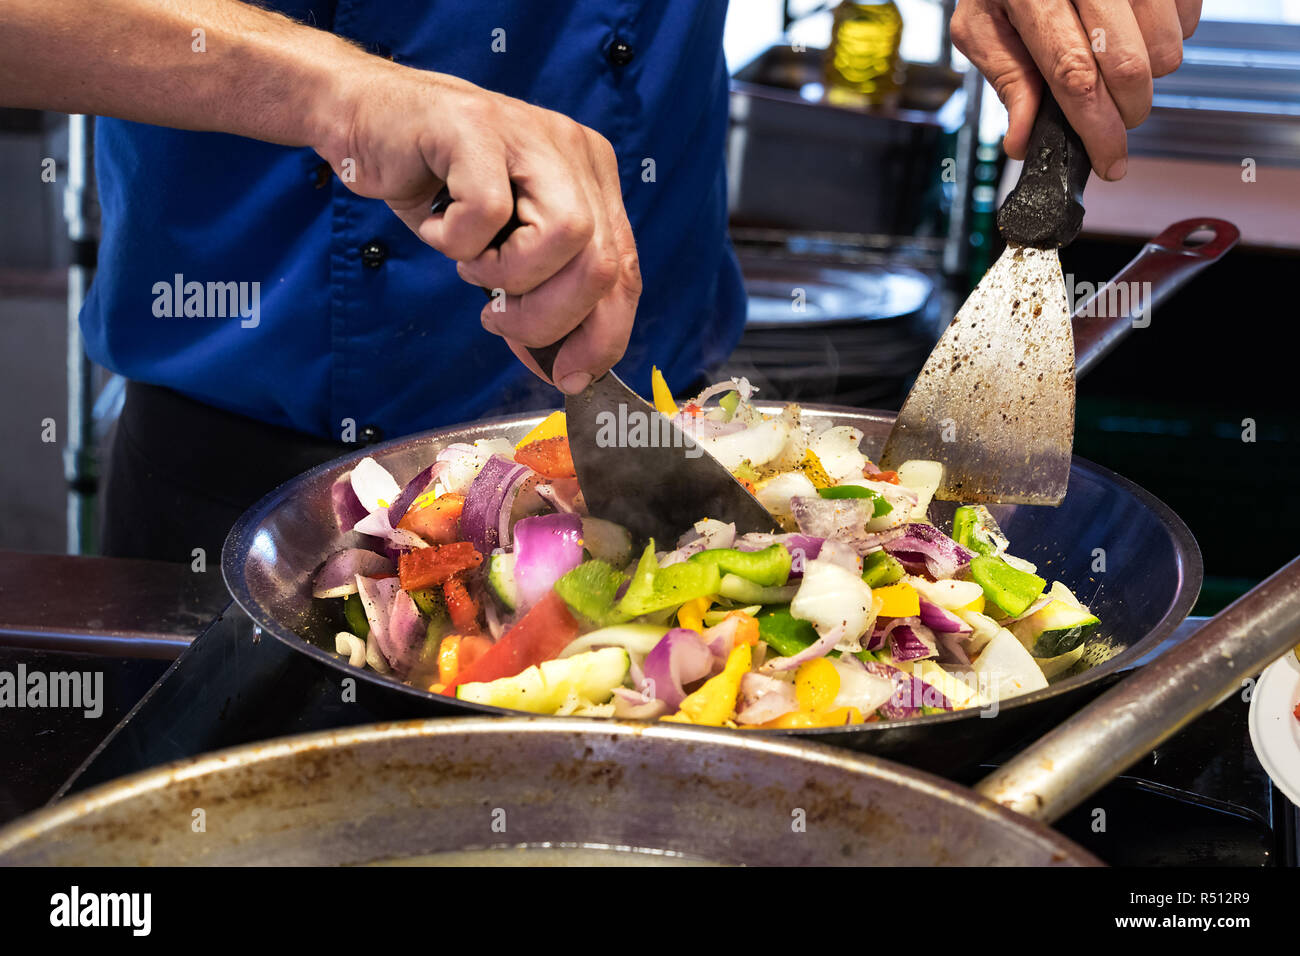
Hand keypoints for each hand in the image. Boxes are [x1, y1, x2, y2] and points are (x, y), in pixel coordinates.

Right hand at [317, 64, 640, 393]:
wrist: (368, 120)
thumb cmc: (436, 188)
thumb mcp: (504, 247)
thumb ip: (542, 294)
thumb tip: (564, 368)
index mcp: (593, 180)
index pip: (626, 272)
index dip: (602, 335)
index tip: (568, 374)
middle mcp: (575, 153)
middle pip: (604, 264)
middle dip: (550, 318)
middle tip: (499, 320)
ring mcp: (530, 135)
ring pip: (565, 236)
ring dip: (507, 277)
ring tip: (469, 263)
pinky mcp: (477, 128)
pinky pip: (486, 214)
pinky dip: (455, 242)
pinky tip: (438, 225)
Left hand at [951, 0, 1200, 179]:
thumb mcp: (983, 25)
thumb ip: (1007, 80)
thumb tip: (1022, 139)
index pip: (1074, 75)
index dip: (1097, 128)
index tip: (1109, 162)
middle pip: (1129, 65)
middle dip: (1128, 111)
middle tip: (1115, 120)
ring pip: (1167, 45)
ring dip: (1150, 75)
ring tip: (1116, 62)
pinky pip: (1189, 16)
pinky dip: (1169, 37)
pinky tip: (1136, 29)